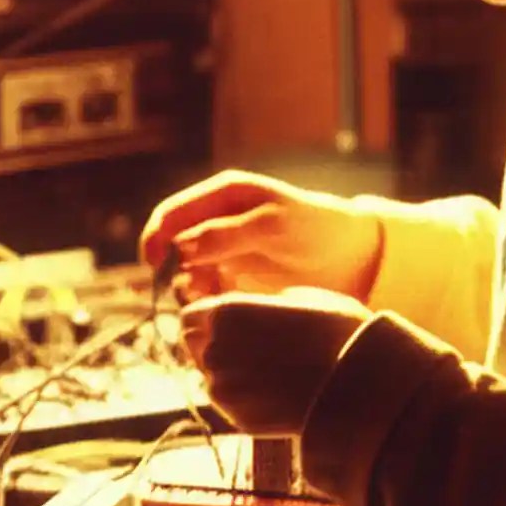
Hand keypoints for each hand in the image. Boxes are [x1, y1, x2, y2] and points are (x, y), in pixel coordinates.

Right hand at [140, 170, 381, 301]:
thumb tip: (181, 247)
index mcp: (222, 196)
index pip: (172, 213)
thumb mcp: (272, 226)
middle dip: (172, 270)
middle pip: (172, 246)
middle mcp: (216, 223)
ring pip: (185, 274)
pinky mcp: (234, 281)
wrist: (352, 257)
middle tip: (189, 291)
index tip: (154, 265)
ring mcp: (223, 253)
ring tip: (212, 300)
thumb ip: (226, 234)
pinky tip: (223, 309)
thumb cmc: (314, 229)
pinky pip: (206, 294)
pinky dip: (206, 303)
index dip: (156, 237)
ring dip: (189, 291)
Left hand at [180, 287, 371, 435]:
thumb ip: (266, 301)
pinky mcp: (236, 420)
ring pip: (211, 377)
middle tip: (248, 349)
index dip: (207, 320)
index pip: (190, 317)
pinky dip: (244, 399)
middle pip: (194, 347)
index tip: (227, 325)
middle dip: (214, 345)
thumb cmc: (338, 333)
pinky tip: (276, 393)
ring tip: (270, 372)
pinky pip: (230, 404)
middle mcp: (214, 351)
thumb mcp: (303, 297)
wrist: (359, 389)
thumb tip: (263, 304)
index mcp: (226, 313)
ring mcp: (223, 389)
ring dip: (229, 373)